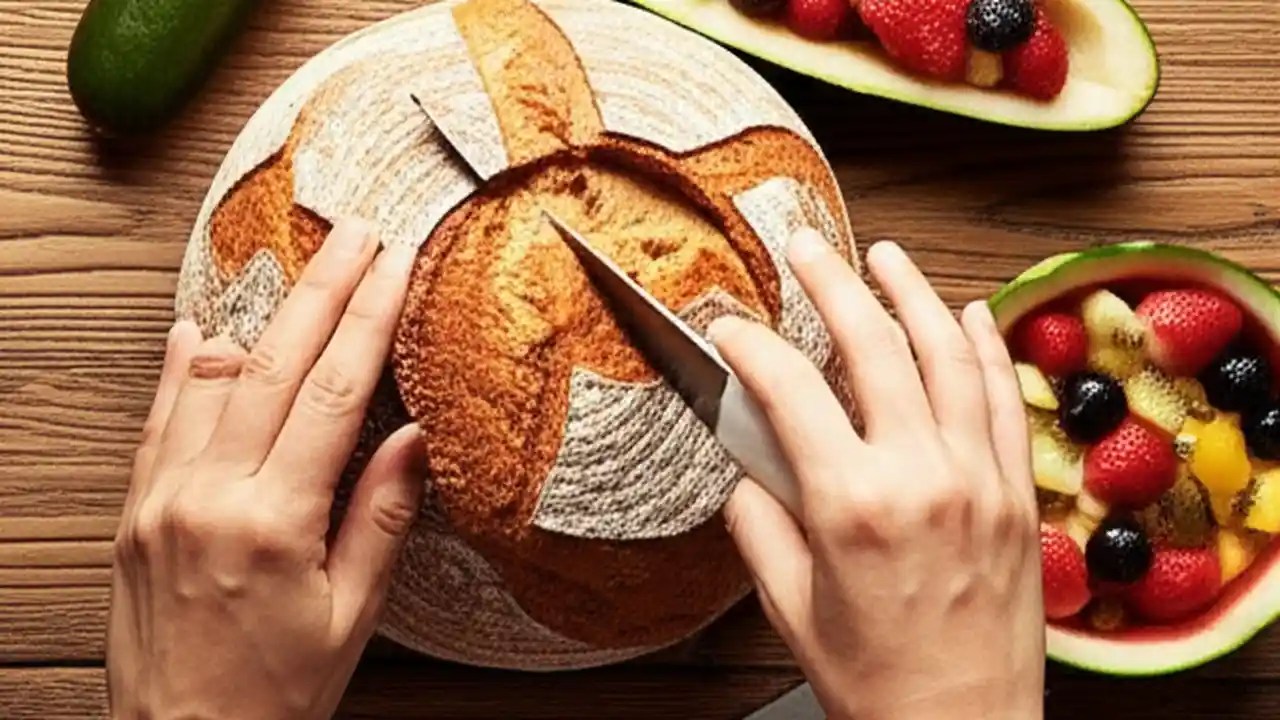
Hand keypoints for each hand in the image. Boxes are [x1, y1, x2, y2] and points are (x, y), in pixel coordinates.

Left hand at [108, 219, 425, 719]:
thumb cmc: (275, 696)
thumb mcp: (352, 617)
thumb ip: (381, 515)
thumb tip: (413, 436)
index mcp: (271, 523)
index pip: (332, 391)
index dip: (369, 318)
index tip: (395, 265)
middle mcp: (205, 497)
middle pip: (272, 363)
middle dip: (322, 287)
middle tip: (355, 232)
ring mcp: (159, 499)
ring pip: (209, 378)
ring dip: (259, 314)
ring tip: (297, 265)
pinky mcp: (133, 513)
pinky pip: (155, 419)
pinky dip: (178, 368)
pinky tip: (195, 331)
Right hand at [713, 231, 1043, 719]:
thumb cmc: (875, 681)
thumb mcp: (789, 604)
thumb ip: (760, 521)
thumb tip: (751, 464)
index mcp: (852, 504)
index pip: (789, 389)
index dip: (748, 345)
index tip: (728, 329)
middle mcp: (922, 475)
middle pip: (872, 345)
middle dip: (830, 283)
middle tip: (806, 247)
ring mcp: (978, 478)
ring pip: (947, 354)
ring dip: (912, 293)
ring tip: (884, 256)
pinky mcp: (1016, 493)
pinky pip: (1000, 397)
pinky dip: (981, 346)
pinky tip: (963, 313)